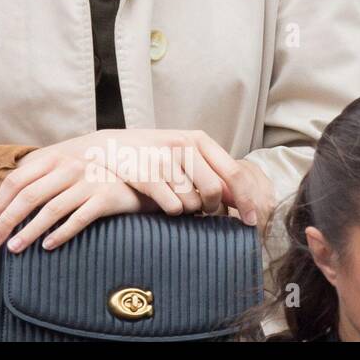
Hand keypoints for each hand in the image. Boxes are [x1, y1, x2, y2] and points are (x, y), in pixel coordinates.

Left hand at [0, 145, 164, 253]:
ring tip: (14, 248)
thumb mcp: (62, 170)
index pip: (16, 181)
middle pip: (28, 197)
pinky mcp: (105, 198)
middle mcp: (68, 168)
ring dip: (29, 232)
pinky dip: (60, 234)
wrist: (134, 172)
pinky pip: (78, 219)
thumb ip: (38, 179)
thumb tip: (4, 203)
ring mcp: (87, 182)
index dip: (0, 204)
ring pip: (50, 210)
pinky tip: (47, 247)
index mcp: (52, 159)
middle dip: (7, 221)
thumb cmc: (89, 177)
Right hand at [73, 129, 275, 228]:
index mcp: (197, 139)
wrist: (107, 149)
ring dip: (188, 210)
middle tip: (203, 211)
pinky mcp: (146, 174)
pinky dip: (172, 211)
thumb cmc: (152, 154)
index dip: (247, 200)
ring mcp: (162, 158)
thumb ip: (211, 172)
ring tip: (175, 200)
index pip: (234, 172)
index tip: (252, 220)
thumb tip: (243, 200)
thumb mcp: (183, 154)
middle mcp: (182, 145)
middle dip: (212, 208)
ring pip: (193, 202)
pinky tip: (162, 202)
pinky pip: (173, 207)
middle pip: (214, 191)